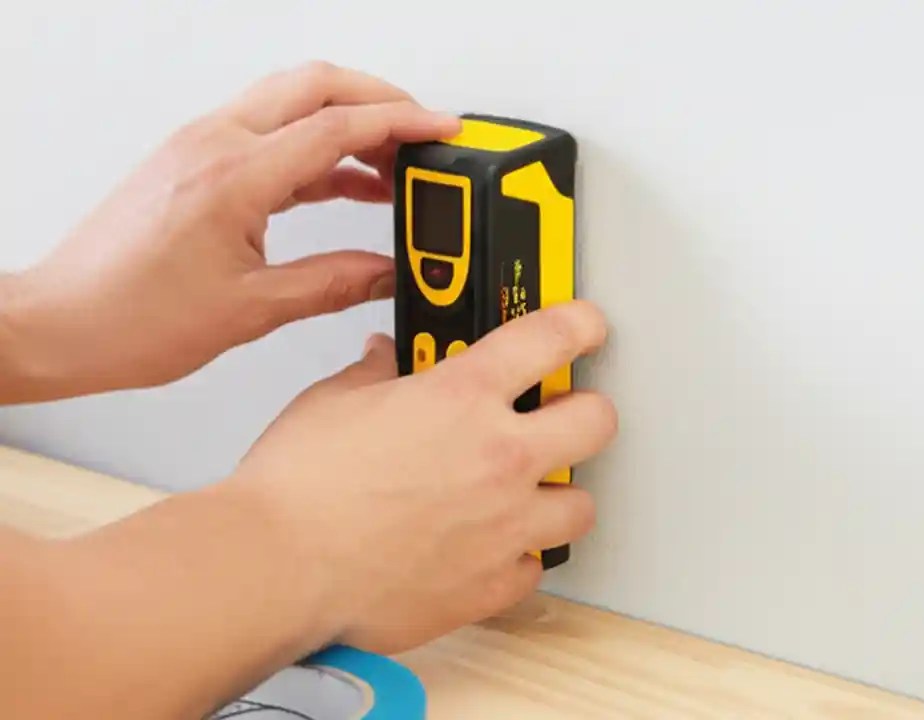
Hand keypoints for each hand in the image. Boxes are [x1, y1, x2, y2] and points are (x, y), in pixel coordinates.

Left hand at [0, 62, 459, 402]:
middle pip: (316, 85)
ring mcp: (200, 146)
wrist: (62, 324)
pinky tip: (344, 184)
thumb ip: (331, 284)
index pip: (338, 126)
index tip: (443, 130)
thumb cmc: (130, 318)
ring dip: (347, 122)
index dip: (403, 124)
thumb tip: (385, 273)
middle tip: (423, 132)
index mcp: (233, 176)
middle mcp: (214, 144)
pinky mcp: (193, 160)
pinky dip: (315, 147)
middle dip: (380, 99)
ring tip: (393, 166)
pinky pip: (269, 132)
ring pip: (292, 101)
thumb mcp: (251, 310)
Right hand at [224, 300, 616, 653]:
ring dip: (560, 492)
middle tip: (559, 415)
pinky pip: (534, 566)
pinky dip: (519, 556)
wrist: (276, 570)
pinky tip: (492, 546)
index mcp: (463, 396)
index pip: (551, 339)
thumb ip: (375, 375)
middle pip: (597, 420)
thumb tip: (385, 362)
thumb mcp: (332, 401)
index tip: (585, 326)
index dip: (579, 324)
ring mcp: (503, 524)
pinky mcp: (489, 583)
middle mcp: (498, 457)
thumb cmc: (296, 492)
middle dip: (584, 410)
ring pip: (581, 503)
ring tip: (530, 490)